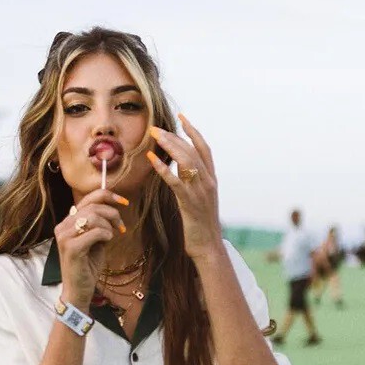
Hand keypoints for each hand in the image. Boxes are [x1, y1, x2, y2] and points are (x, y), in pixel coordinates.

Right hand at [54, 188, 129, 310]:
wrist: (78, 291)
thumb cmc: (87, 267)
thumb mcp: (95, 241)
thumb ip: (99, 225)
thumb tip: (112, 209)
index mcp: (68, 222)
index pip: (87, 198)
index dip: (108, 196)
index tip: (124, 202)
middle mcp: (63, 226)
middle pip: (92, 206)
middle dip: (112, 214)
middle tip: (121, 227)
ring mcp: (65, 236)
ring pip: (93, 217)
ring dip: (108, 225)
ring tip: (111, 237)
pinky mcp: (71, 248)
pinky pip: (95, 232)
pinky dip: (105, 235)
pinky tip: (107, 242)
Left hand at [145, 115, 221, 261]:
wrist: (209, 247)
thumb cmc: (202, 226)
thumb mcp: (201, 201)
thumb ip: (195, 184)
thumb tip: (183, 172)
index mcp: (212, 180)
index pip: (204, 148)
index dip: (193, 131)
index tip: (182, 118)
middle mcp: (208, 182)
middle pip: (191, 151)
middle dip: (174, 136)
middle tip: (156, 128)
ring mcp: (200, 192)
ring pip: (186, 161)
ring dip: (169, 146)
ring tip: (154, 136)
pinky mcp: (190, 203)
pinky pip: (176, 181)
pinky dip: (164, 168)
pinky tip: (152, 159)